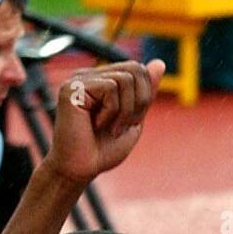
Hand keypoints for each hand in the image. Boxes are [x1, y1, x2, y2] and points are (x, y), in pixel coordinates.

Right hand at [46, 60, 164, 186]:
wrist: (79, 170)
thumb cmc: (101, 151)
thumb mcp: (133, 119)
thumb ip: (145, 93)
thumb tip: (160, 63)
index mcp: (101, 81)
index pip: (138, 69)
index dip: (144, 96)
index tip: (130, 122)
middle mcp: (89, 75)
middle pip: (135, 69)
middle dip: (138, 102)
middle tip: (122, 126)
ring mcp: (79, 79)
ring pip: (125, 78)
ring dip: (125, 110)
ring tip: (110, 128)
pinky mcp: (72, 87)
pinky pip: (109, 87)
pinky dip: (111, 111)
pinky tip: (96, 125)